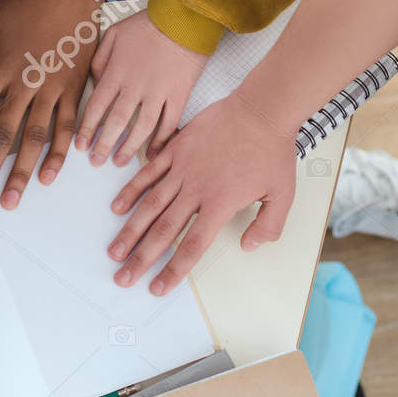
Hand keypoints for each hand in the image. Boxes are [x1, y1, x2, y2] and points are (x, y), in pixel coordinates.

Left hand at [0, 0, 112, 210]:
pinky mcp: (75, 87)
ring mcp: (53, 87)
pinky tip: (49, 176)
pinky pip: (67, 126)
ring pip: (34, 138)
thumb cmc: (28, 0)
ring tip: (11, 200)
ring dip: (21, 172)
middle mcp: (25, 83)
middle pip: (1, 137)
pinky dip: (60, 152)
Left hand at [76, 9, 207, 165]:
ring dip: (129, 147)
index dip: (87, 129)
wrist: (184, 18)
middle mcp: (135, 87)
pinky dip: (161, 141)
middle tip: (96, 161)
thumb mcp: (114, 34)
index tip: (80, 145)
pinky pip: (168, 124)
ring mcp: (158, 93)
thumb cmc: (148, 24)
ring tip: (119, 162)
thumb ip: (100, 60)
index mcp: (116, 72)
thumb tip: (95, 82)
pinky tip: (152, 154)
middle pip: (115, 123)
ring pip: (141, 128)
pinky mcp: (179, 95)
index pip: (96, 107)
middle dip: (103, 145)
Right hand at [107, 89, 296, 293]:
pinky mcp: (176, 149)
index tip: (157, 287)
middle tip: (123, 277)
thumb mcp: (283, 195)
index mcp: (220, 205)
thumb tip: (248, 246)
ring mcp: (182, 168)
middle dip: (140, 258)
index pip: (191, 246)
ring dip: (129, 231)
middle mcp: (196, 190)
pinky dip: (132, 190)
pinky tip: (117, 206)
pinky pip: (148, 173)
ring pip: (150, 206)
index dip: (172, 270)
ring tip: (114, 250)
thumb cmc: (272, 150)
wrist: (261, 110)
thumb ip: (267, 226)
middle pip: (162, 232)